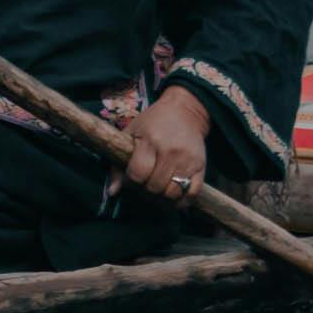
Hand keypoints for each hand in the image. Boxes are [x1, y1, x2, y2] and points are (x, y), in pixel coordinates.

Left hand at [117, 86, 216, 212]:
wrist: (184, 111)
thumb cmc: (153, 122)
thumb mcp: (131, 133)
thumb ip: (118, 163)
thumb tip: (112, 192)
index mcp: (150, 141)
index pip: (138, 174)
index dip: (132, 182)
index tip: (132, 178)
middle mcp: (170, 152)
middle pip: (155, 187)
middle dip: (146, 190)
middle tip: (145, 185)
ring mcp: (187, 160)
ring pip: (173, 193)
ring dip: (163, 198)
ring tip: (158, 191)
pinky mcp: (201, 167)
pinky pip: (192, 193)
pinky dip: (183, 201)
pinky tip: (175, 199)